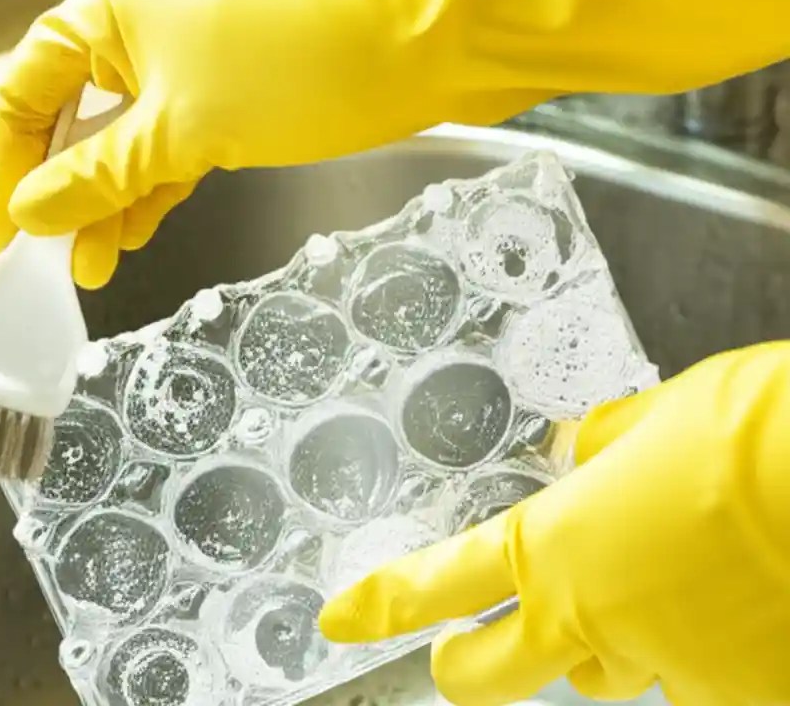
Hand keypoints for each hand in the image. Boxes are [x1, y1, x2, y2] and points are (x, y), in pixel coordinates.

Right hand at [0, 0, 555, 288]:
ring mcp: (188, 66)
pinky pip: (168, 151)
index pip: (22, 95)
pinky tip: (133, 235)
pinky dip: (150, 195)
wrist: (436, 36)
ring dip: (103, 206)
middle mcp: (139, 34)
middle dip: (54, 195)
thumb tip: (33, 211)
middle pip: (68, 120)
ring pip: (121, 144)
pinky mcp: (232, 98)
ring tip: (91, 268)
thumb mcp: (183, 128)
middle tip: (43, 265)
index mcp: (108, 14)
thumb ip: (98, 175)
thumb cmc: (309, 56)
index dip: (0, 170)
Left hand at [319, 342, 789, 704]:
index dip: (384, 603)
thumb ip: (611, 443)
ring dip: (610, 648)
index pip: (440, 582)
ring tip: (654, 595)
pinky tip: (735, 606)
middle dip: (465, 667)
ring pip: (606, 679)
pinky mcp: (741, 695)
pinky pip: (697, 683)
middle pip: (486, 676)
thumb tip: (585, 446)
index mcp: (559, 545)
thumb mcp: (670, 413)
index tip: (342, 618)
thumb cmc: (766, 429)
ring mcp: (669, 668)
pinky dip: (702, 654)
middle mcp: (596, 620)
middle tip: (463, 655)